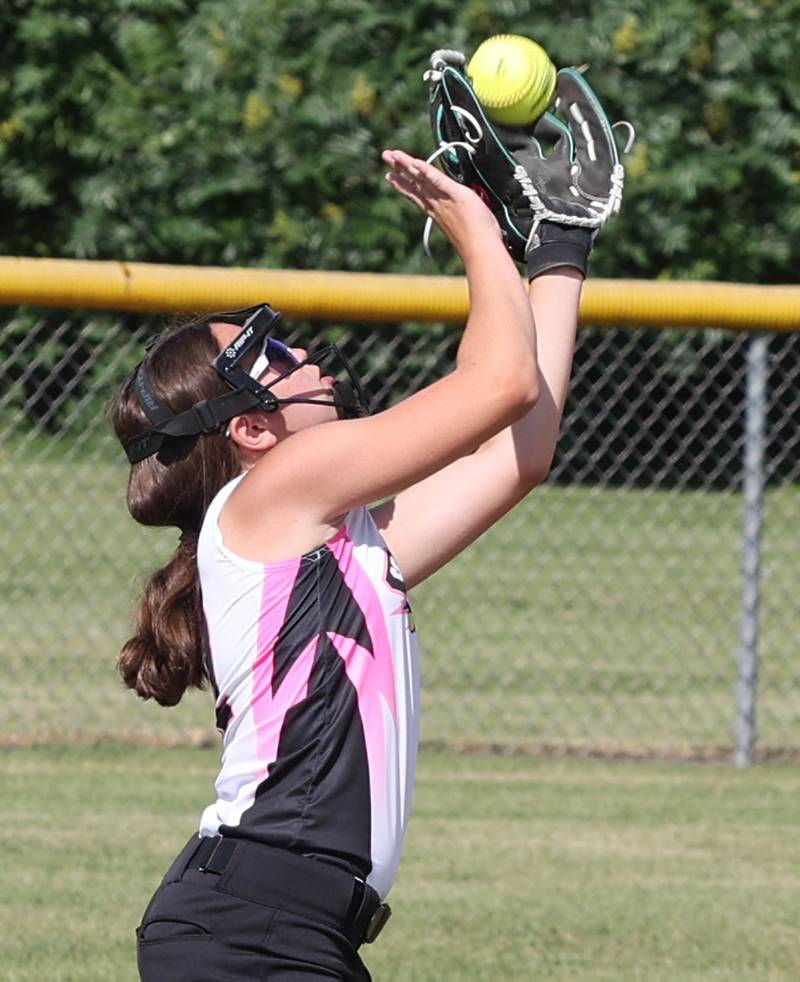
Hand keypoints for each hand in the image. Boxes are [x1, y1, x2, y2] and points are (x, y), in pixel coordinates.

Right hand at [382, 148, 502, 261]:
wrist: (482, 251)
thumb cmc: (479, 244)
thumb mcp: (468, 227)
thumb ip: (464, 219)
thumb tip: (470, 220)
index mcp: (439, 212)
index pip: (418, 194)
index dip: (404, 184)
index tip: (391, 176)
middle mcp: (437, 205)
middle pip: (415, 182)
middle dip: (399, 169)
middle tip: (386, 156)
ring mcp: (444, 201)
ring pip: (421, 178)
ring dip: (406, 164)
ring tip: (392, 154)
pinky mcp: (456, 195)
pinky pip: (439, 180)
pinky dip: (427, 171)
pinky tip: (416, 162)